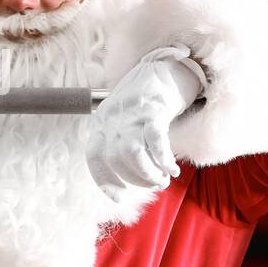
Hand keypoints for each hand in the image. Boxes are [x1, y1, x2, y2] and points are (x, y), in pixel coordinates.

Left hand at [87, 45, 204, 201]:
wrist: (162, 69)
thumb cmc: (144, 101)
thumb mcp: (122, 118)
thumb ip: (119, 141)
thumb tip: (130, 179)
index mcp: (102, 121)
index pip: (95, 155)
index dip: (105, 180)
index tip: (119, 197)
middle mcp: (112, 117)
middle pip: (116, 158)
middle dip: (135, 180)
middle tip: (153, 184)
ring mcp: (132, 113)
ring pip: (132, 153)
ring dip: (148, 174)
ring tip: (162, 180)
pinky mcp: (153, 109)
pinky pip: (155, 141)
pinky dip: (162, 160)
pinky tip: (172, 169)